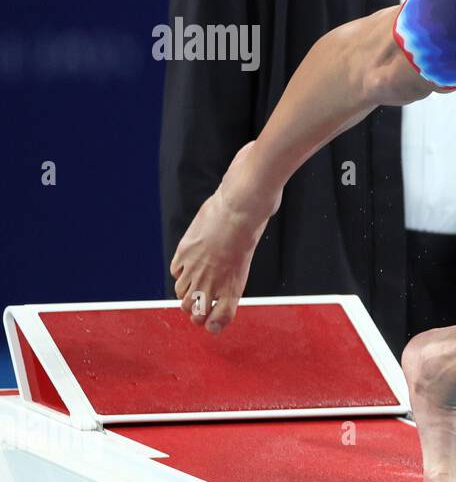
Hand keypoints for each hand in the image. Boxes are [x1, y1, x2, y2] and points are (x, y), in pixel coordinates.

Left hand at [169, 143, 278, 333]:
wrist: (245, 194)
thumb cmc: (241, 186)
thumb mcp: (230, 184)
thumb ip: (236, 178)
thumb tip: (251, 153)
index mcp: (190, 241)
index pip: (179, 269)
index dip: (185, 280)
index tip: (192, 287)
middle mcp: (194, 259)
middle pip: (183, 290)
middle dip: (189, 302)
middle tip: (196, 311)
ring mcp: (210, 270)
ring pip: (197, 303)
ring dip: (200, 315)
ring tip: (204, 322)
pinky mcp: (230, 278)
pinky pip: (221, 309)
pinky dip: (218, 321)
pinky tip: (217, 328)